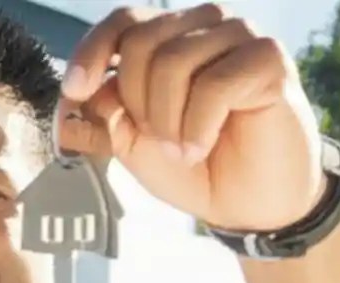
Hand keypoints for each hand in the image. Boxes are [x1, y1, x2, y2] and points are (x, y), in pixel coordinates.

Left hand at [58, 3, 324, 232]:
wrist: (246, 203)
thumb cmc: (193, 167)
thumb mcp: (132, 145)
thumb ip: (101, 119)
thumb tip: (69, 104)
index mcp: (167, 39)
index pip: (122, 21)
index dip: (92, 51)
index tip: (74, 91)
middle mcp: (203, 27)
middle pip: (142, 41)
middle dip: (135, 101)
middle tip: (154, 139)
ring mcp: (239, 37)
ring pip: (174, 61)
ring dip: (166, 119)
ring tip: (180, 149)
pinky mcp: (269, 59)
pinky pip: (214, 84)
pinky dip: (197, 126)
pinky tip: (201, 147)